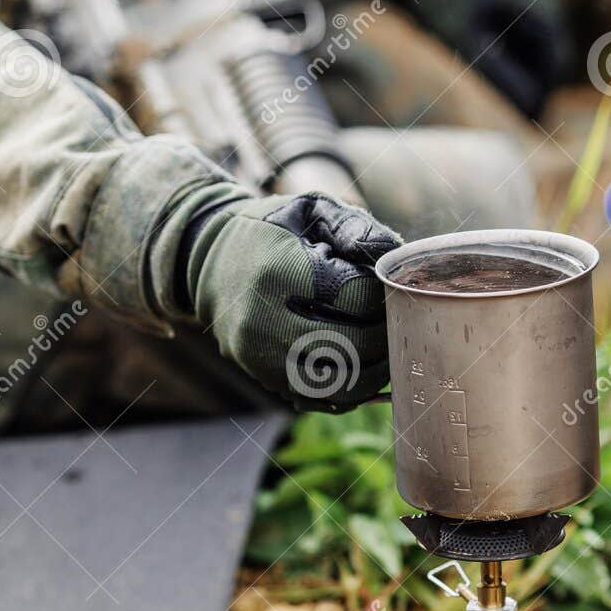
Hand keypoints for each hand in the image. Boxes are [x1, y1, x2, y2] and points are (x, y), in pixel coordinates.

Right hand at [179, 192, 400, 409]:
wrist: (210, 262)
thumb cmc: (273, 231)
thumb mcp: (310, 210)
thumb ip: (355, 227)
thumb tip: (395, 255)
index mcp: (280, 274)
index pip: (355, 299)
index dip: (385, 298)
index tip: (393, 291)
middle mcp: (265, 322)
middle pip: (350, 347)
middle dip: (385, 340)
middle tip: (401, 328)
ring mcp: (261, 357)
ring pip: (335, 384)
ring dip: (372, 375)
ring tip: (387, 354)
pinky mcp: (262, 377)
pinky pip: (316, 399)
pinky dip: (346, 392)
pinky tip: (361, 371)